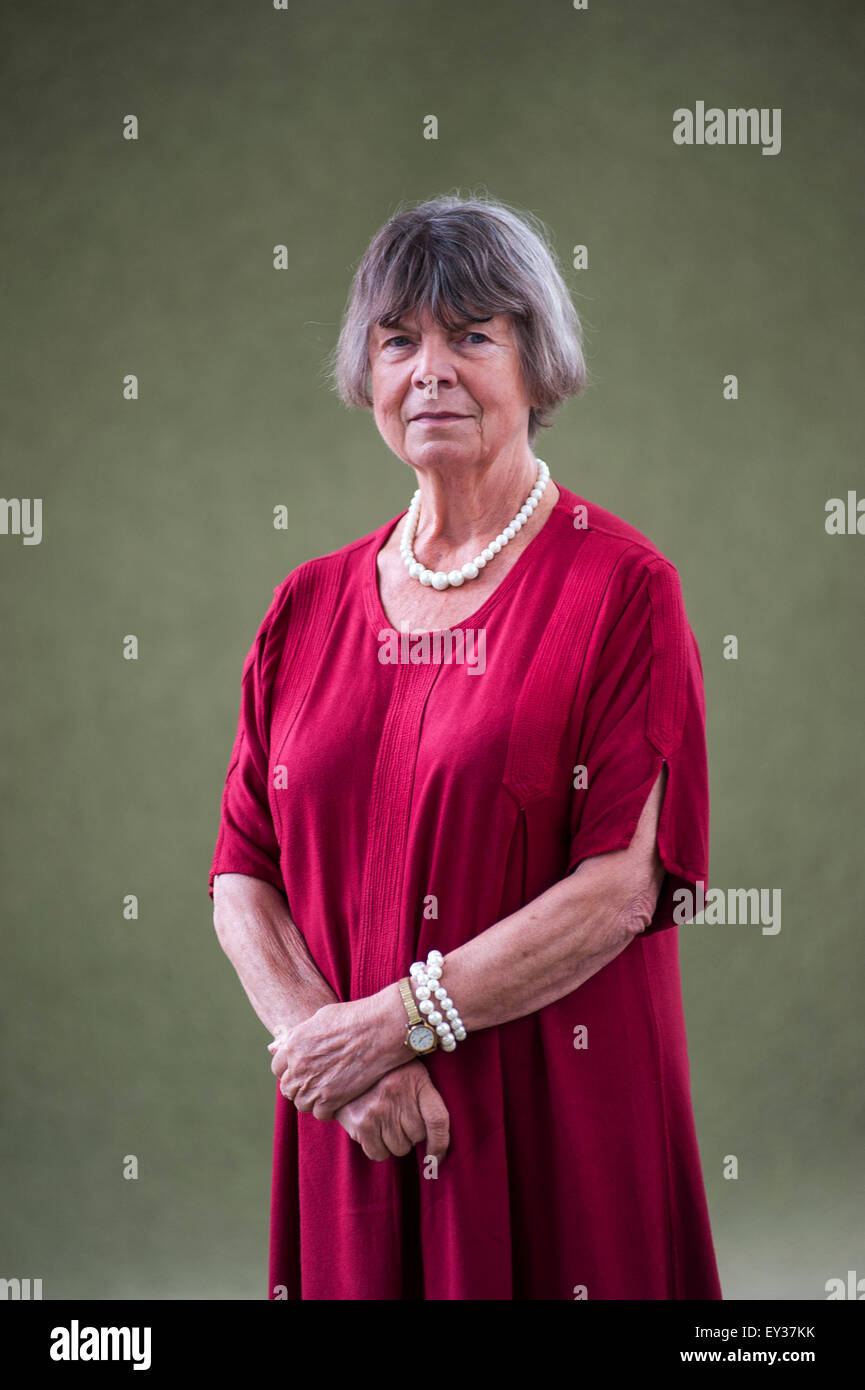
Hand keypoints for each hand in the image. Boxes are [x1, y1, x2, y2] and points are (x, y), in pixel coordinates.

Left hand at [267, 991, 407, 1119]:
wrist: (379, 1029)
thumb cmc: (353, 1019)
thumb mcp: (319, 1019)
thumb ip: (297, 1036)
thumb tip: (276, 1046)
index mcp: (293, 1045)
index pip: (277, 1067)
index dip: (290, 1068)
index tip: (302, 1069)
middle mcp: (298, 1066)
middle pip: (287, 1088)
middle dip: (299, 1085)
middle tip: (315, 1081)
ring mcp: (313, 1085)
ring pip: (301, 1103)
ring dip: (312, 1099)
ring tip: (327, 1090)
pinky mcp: (331, 1099)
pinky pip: (320, 1113)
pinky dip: (328, 1109)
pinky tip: (338, 1098)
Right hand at [333, 1059, 450, 1161]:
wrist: (349, 1065)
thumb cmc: (388, 1074)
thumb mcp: (413, 1074)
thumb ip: (428, 1102)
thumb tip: (438, 1152)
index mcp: (416, 1079)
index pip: (437, 1119)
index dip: (440, 1142)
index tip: (437, 1155)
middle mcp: (397, 1093)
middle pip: (418, 1137)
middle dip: (411, 1133)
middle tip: (399, 1116)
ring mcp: (378, 1109)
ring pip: (399, 1148)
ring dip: (395, 1141)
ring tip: (386, 1121)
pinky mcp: (360, 1123)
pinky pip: (378, 1153)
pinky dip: (378, 1148)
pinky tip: (373, 1130)